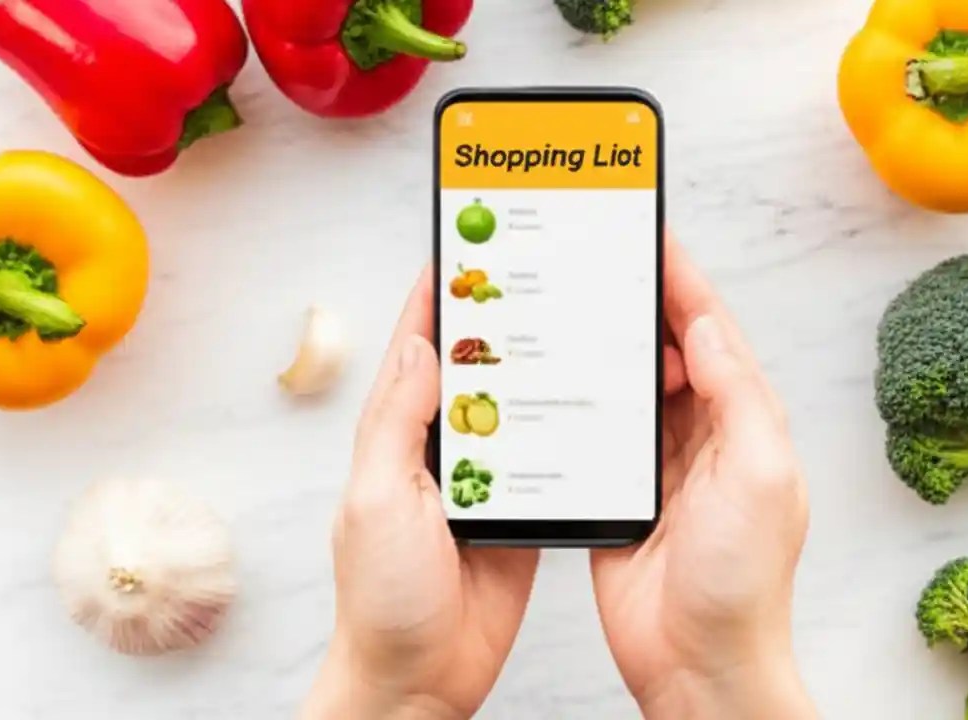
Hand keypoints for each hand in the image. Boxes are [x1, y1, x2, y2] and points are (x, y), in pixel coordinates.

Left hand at [302, 268, 539, 719]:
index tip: (468, 240)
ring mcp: (480, 478)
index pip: (418, 345)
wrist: (419, 676)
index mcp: (397, 434)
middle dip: (500, 315)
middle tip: (538, 266)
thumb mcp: (379, 500)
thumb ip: (398, 424)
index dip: (439, 291)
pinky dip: (560, 426)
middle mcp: (437, 448)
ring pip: (512, 404)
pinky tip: (588, 401)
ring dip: (536, 366)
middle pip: (473, 364)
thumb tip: (420, 347)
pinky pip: (541, 456)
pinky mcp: (515, 509)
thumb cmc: (383, 599)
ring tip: (573, 320)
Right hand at [591, 238, 815, 718]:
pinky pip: (598, 432)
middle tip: (597, 256)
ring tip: (570, 301)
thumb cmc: (742, 582)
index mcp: (744, 419)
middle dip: (636, 299)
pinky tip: (554, 378)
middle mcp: (703, 433)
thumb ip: (736, 394)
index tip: (649, 234)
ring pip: (628, 383)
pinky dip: (580, 400)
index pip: (709, 329)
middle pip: (665, 346)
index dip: (680, 279)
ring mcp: (660, 462)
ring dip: (604, 346)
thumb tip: (705, 325)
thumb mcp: (759, 475)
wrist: (698, 663)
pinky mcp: (622, 491)